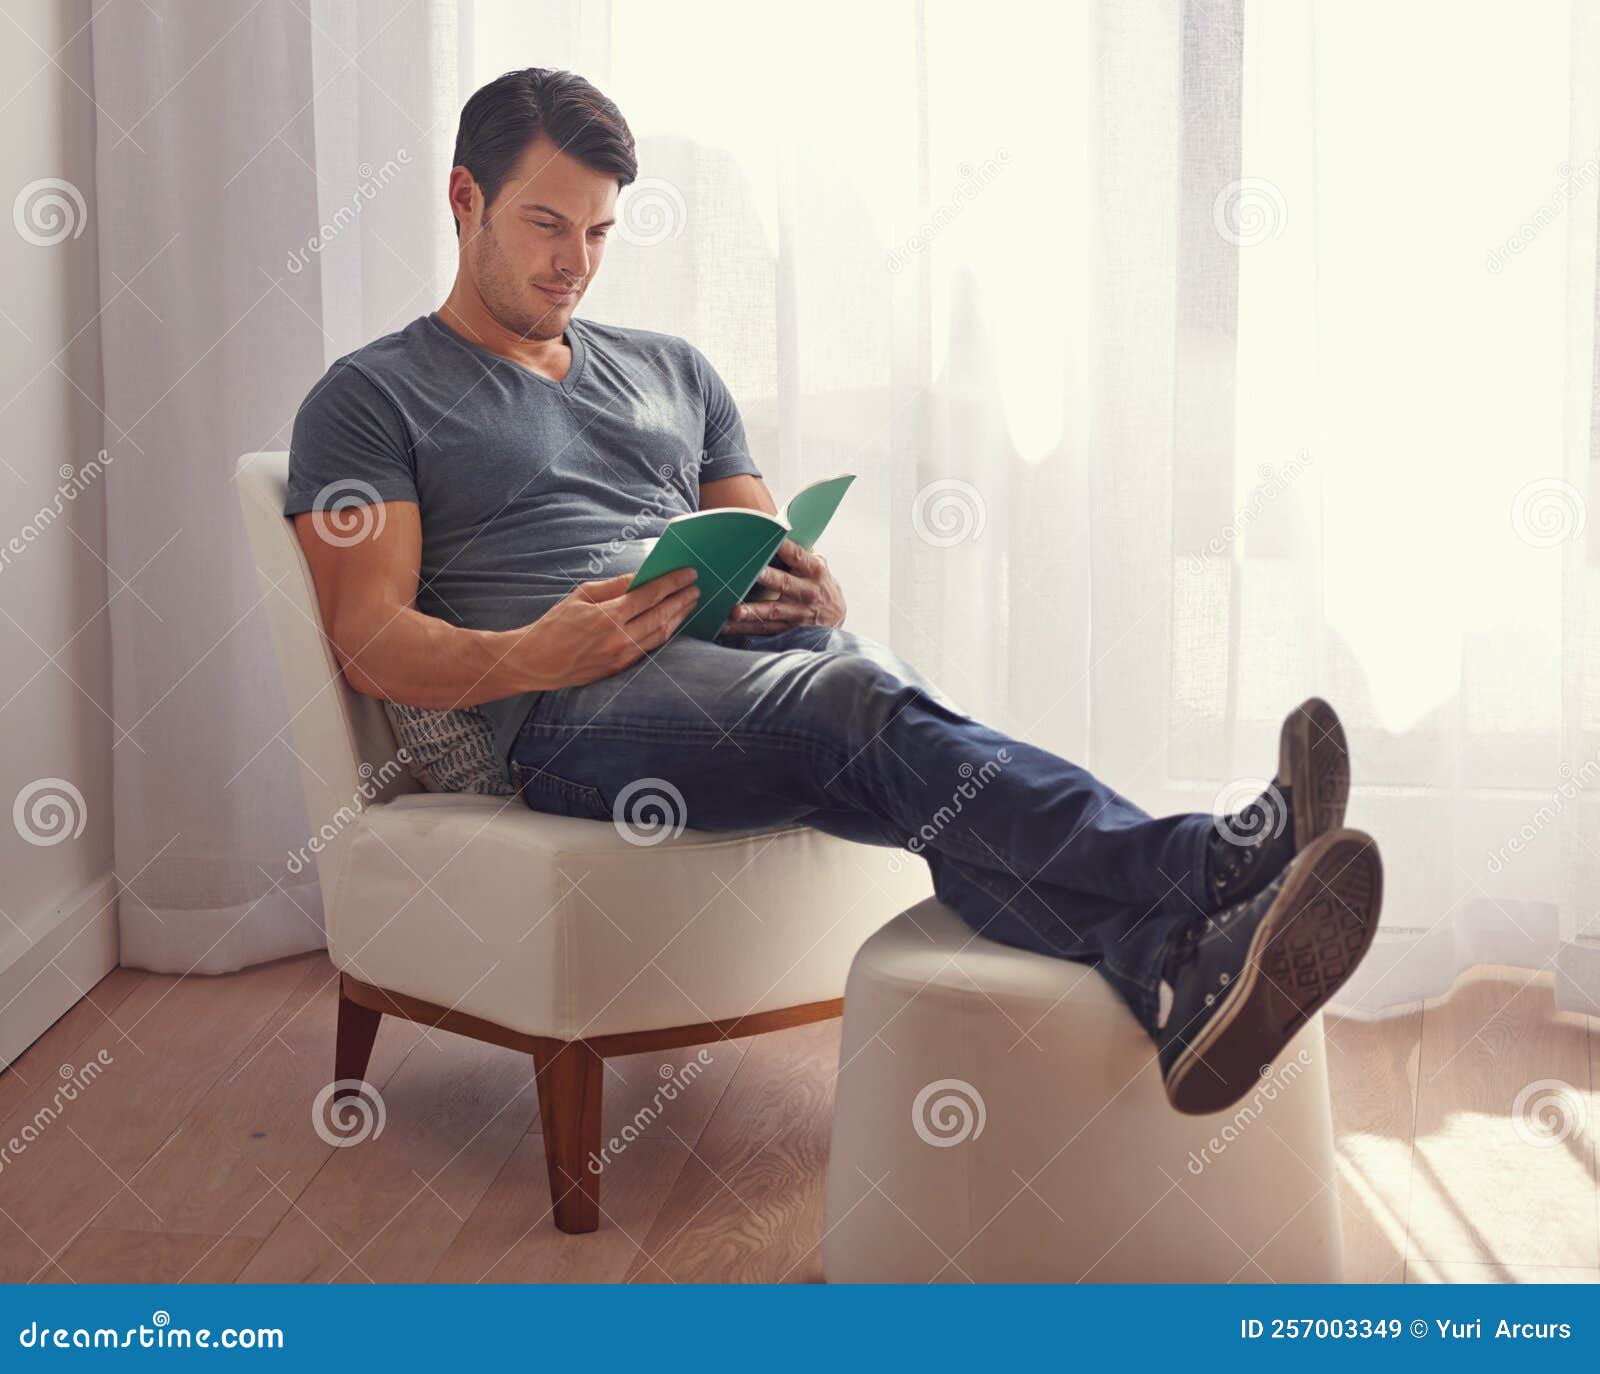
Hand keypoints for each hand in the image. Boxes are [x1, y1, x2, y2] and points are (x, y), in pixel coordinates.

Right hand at [521, 568, 698, 687]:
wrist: (536, 662)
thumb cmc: (555, 624)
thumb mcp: (581, 595)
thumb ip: (614, 586)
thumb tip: (641, 576)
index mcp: (609, 616)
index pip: (650, 595)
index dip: (672, 582)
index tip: (688, 573)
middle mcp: (620, 639)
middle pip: (662, 615)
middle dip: (682, 599)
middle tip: (695, 587)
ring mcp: (622, 657)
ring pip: (661, 634)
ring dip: (678, 617)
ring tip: (689, 603)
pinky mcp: (621, 669)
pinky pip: (650, 648)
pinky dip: (664, 632)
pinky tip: (672, 622)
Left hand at [720, 539, 846, 635]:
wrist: (836, 617)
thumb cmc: (820, 585)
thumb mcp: (818, 567)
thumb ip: (800, 553)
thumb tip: (778, 531)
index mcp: (814, 571)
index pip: (797, 556)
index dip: (783, 547)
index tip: (768, 538)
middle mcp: (808, 591)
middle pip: (784, 583)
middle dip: (766, 578)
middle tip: (750, 572)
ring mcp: (799, 613)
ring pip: (773, 611)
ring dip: (752, 611)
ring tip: (735, 611)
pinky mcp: (790, 630)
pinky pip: (765, 629)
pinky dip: (745, 629)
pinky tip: (727, 625)